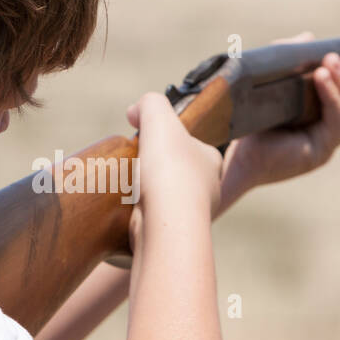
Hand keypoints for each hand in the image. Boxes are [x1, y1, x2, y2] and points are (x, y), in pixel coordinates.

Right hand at [125, 92, 222, 247]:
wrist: (165, 222)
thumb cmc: (169, 168)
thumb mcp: (159, 117)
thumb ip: (150, 104)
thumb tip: (136, 110)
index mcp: (211, 161)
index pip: (193, 145)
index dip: (169, 139)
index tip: (148, 139)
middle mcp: (207, 190)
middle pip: (176, 172)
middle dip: (154, 167)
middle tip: (134, 162)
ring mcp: (190, 215)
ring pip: (165, 197)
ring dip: (144, 191)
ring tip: (127, 185)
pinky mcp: (171, 234)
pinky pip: (153, 219)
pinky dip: (138, 212)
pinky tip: (127, 207)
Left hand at [219, 30, 339, 206]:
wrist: (223, 152)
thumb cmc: (243, 119)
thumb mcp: (271, 83)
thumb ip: (290, 61)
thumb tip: (310, 38)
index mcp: (317, 130)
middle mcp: (324, 141)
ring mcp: (323, 148)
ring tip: (335, 62)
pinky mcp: (316, 153)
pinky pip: (337, 121)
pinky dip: (333, 96)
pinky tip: (322, 77)